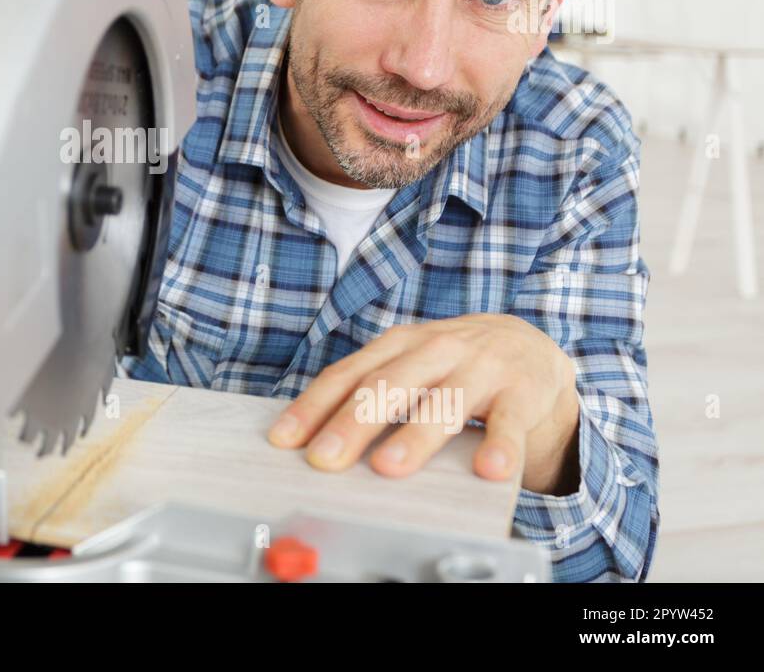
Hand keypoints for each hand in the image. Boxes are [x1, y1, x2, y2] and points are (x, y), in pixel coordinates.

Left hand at [266, 314, 581, 493]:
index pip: (349, 375)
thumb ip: (370, 393)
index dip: (314, 406)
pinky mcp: (521, 393)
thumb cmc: (453, 364)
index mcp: (399, 344)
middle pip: (389, 385)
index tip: (284, 440)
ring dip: (415, 436)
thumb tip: (315, 439)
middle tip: (325, 458)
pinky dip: (500, 446)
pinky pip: (509, 422)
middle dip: (353, 423)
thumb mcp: (409, 366)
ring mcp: (481, 368)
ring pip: (444, 403)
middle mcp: (436, 350)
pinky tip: (488, 469)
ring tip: (389, 468)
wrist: (530, 346)